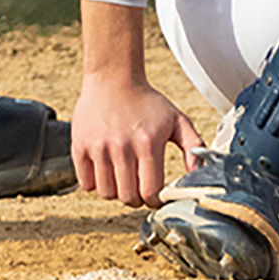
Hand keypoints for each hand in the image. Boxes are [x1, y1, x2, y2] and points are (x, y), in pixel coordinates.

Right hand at [71, 75, 206, 207]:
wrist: (113, 80)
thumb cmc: (148, 102)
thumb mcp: (177, 119)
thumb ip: (193, 146)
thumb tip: (198, 171)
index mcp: (148, 143)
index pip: (150, 192)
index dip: (155, 200)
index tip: (156, 196)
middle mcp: (122, 148)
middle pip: (128, 197)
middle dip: (137, 200)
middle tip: (140, 191)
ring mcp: (98, 148)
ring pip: (106, 194)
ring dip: (116, 193)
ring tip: (123, 180)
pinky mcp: (79, 148)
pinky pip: (85, 184)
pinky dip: (96, 184)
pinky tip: (106, 171)